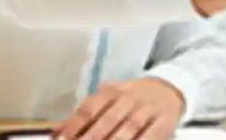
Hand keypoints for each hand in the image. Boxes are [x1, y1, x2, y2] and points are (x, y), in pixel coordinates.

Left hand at [52, 78, 184, 139]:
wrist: (169, 89)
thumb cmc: (131, 99)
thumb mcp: (108, 98)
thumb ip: (84, 115)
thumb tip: (56, 132)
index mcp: (111, 91)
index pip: (89, 109)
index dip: (74, 126)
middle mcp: (129, 98)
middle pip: (107, 121)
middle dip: (91, 138)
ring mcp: (148, 110)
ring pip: (128, 130)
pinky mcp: (164, 122)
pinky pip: (150, 137)